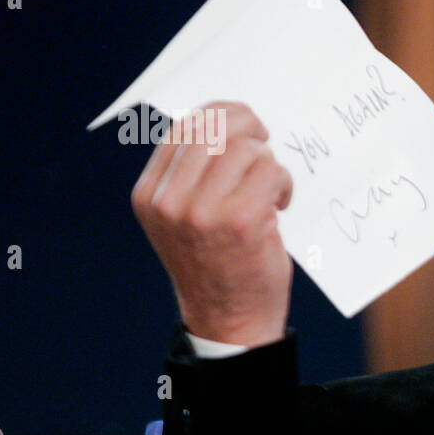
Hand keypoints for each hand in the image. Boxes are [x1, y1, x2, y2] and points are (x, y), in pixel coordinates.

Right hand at [131, 101, 293, 346]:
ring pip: (245, 149)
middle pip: (213, 129)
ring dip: (269, 163)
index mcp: (150, 196)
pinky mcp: (240, 223)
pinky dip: (283, 182)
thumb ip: (192, 175)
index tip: (244, 121)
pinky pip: (270, 172)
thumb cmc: (217, 265)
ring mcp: (201, 213)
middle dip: (248, 127)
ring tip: (272, 189)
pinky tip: (282, 204)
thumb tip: (227, 121)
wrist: (229, 321)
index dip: (219, 113)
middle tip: (266, 142)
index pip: (182, 129)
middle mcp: (169, 203)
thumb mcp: (185, 219)